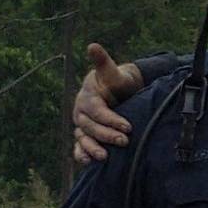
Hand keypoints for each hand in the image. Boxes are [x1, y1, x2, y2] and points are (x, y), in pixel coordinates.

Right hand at [72, 40, 142, 165]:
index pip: (97, 110)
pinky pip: (79, 147)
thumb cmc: (117, 81)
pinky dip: (81, 155)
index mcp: (87, 96)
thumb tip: (92, 45)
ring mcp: (81, 124)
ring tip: (104, 157)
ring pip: (83, 138)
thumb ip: (103, 62)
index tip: (128, 126)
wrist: (119, 92)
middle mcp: (81, 111)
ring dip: (92, 148)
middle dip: (106, 135)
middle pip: (90, 126)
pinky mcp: (84, 135)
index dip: (110, 119)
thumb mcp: (113, 72)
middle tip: (125, 141)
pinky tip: (88, 162)